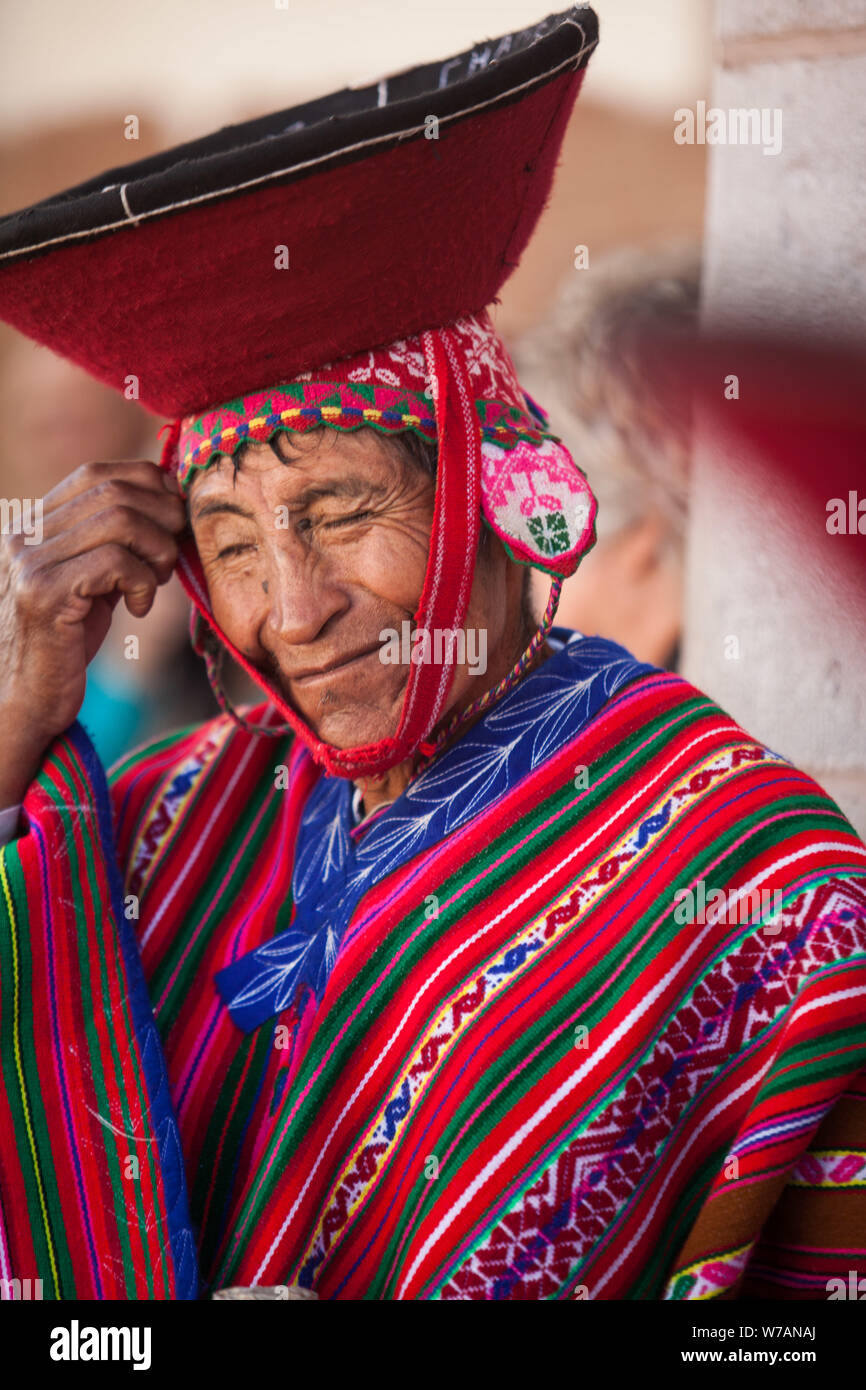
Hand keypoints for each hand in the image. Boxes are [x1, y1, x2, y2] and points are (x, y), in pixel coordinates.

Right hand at [0, 459, 185, 805]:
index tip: (174, 514)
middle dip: (162, 517)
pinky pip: (115, 562)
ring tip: (159, 581)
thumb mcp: (91, 582)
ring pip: (119, 521)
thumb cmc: (64, 645)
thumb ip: (115, 544)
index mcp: (33, 523)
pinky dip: (143, 583)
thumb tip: (170, 502)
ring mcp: (30, 561)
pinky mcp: (43, 594)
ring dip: (157, 550)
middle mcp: (24, 534)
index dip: (147, 484)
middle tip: (174, 554)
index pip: (96, 473)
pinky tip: (138, 610)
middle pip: (113, 491)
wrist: (23, 703)